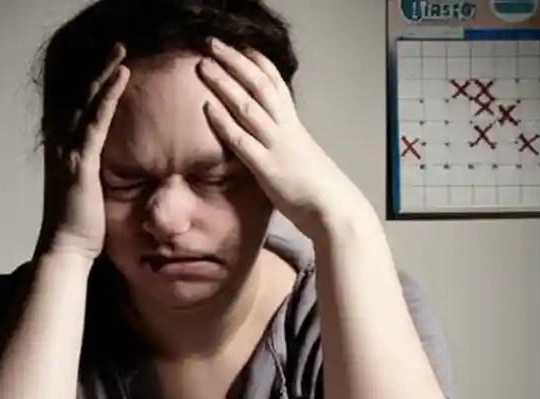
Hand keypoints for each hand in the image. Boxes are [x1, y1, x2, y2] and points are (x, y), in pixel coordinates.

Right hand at [38, 43, 129, 260]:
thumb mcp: (86, 194)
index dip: (90, 86)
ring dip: (104, 74)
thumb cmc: (79, 228)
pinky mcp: (82, 162)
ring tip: (121, 53)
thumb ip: (92, 176)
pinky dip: (109, 96)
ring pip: (87, 102)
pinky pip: (97, 121)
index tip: (107, 66)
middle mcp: (62, 146)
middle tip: (117, 48)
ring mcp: (69, 152)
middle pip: (80, 98)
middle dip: (98, 70)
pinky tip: (121, 77)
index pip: (77, 110)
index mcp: (63, 152)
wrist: (66, 249)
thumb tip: (106, 173)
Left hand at [197, 39, 374, 241]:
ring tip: (204, 65)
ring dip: (224, 83)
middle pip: (260, 86)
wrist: (335, 212)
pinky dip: (222, 120)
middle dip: (236, 62)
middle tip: (214, 45)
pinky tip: (206, 106)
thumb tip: (278, 149)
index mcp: (296, 128)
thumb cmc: (323, 193)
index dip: (260, 65)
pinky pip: (240, 139)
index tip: (244, 49)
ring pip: (247, 106)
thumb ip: (289, 150)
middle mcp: (287, 130)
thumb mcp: (305, 162)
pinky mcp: (266, 167)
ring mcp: (276, 146)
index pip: (278, 87)